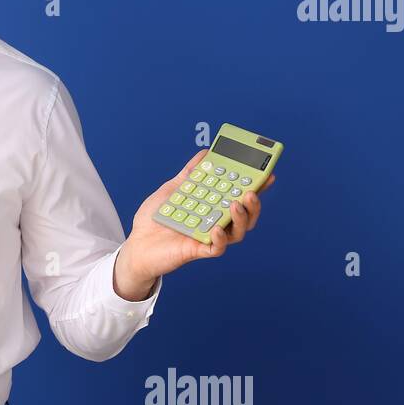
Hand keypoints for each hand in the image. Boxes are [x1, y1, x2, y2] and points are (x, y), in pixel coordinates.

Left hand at [117, 148, 276, 283]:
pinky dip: (220, 238)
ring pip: (237, 232)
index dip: (255, 187)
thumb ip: (190, 174)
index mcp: (212, 208)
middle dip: (253, 203)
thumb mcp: (172, 190)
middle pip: (245, 215)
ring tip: (236, 204)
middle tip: (251, 191)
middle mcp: (215, 223)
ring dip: (241, 218)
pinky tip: (216, 228)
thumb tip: (205, 153)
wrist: (137, 244)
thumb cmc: (154, 220)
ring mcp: (209, 238)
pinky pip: (217, 248)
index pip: (238, 196)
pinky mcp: (198, 251)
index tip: (267, 174)